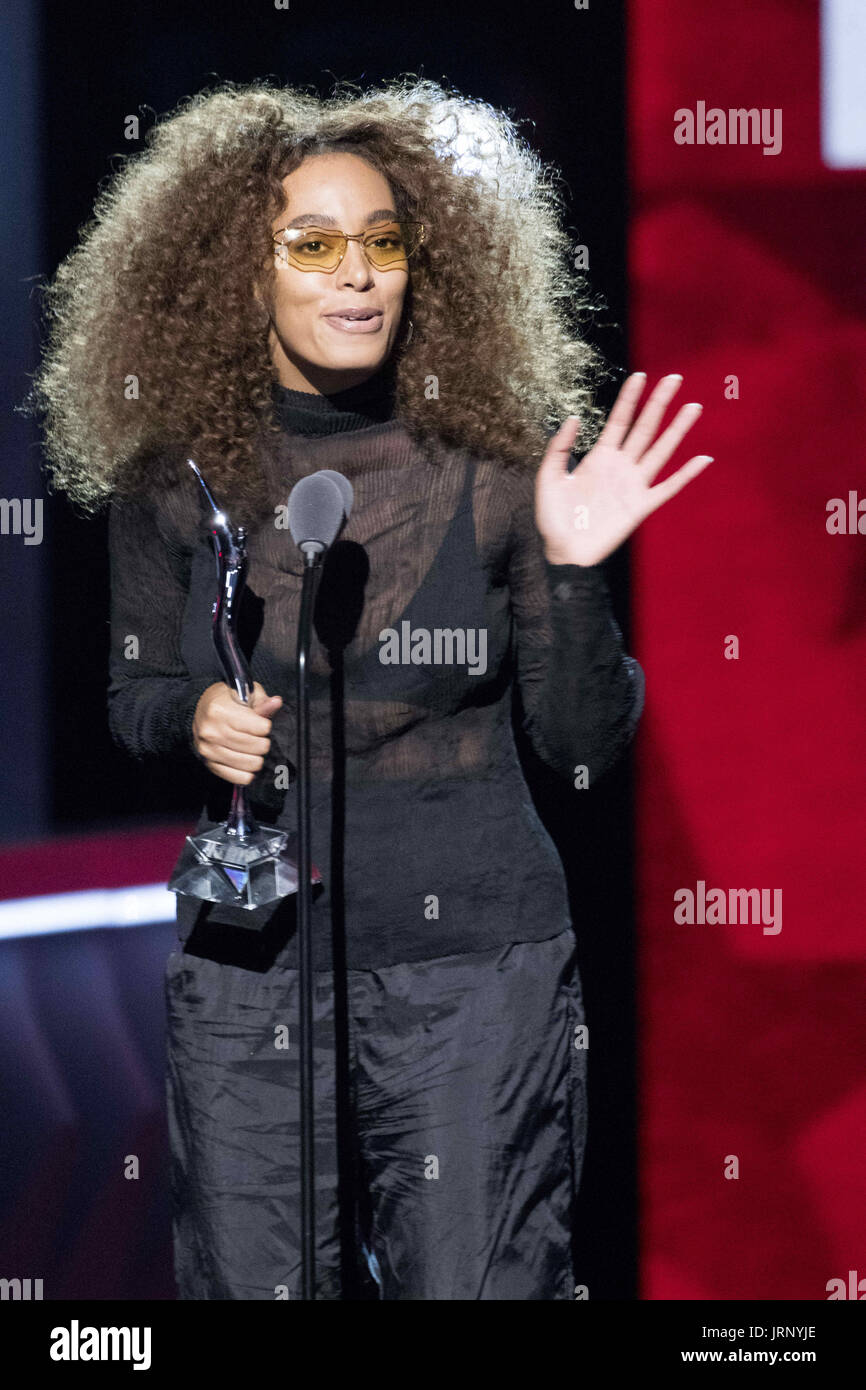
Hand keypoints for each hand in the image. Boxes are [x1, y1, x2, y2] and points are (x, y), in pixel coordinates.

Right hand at [192, 680, 282, 784]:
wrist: (201, 713)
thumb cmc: (226, 701)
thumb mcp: (245, 693)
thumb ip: (262, 701)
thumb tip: (276, 703)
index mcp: (220, 711)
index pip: (261, 728)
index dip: (266, 726)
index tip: (261, 723)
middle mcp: (212, 732)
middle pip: (258, 747)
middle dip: (263, 742)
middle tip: (258, 737)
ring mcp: (209, 750)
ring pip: (251, 764)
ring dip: (258, 758)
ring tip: (253, 749)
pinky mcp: (209, 764)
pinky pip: (238, 778)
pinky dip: (248, 773)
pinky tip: (247, 762)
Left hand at [535, 372, 713, 566]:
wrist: (562, 551)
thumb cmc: (552, 517)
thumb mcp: (548, 477)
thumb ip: (559, 448)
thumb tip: (574, 418)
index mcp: (599, 457)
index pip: (619, 420)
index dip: (629, 398)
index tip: (640, 376)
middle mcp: (620, 467)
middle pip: (645, 428)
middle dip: (659, 403)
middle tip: (674, 378)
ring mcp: (633, 485)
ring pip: (661, 451)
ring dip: (677, 429)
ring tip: (693, 407)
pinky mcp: (641, 507)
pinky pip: (668, 488)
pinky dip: (686, 475)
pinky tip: (703, 459)